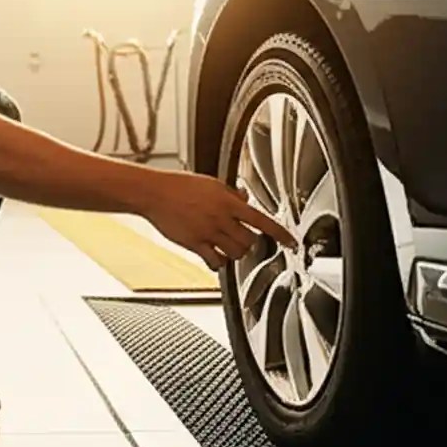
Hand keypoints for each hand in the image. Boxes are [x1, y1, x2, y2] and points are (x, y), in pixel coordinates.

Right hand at [144, 172, 295, 270]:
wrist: (155, 193)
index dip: (280, 234)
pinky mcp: (194, 244)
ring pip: (235, 253)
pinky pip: (215, 262)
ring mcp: (208, 232)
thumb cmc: (180, 186)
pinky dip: (218, 262)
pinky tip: (214, 256)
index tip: (291, 243)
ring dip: (235, 252)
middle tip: (242, 239)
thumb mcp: (211, 184)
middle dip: (249, 242)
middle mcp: (221, 218)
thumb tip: (245, 200)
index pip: (262, 220)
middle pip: (250, 241)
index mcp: (228, 202)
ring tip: (226, 246)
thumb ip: (231, 194)